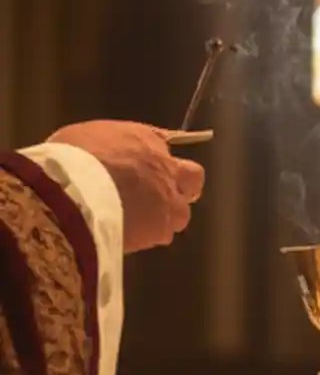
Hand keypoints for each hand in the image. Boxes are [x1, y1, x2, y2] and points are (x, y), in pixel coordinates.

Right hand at [47, 120, 204, 253]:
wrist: (74, 192)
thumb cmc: (70, 158)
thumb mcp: (84, 138)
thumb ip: (108, 148)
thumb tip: (107, 157)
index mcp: (147, 140)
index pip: (164, 144)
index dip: (153, 159)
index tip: (144, 167)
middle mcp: (167, 169)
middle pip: (193, 177)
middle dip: (182, 186)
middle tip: (161, 195)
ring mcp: (169, 201)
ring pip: (181, 212)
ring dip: (164, 216)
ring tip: (138, 223)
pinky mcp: (161, 229)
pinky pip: (161, 234)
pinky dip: (147, 236)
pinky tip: (127, 236)